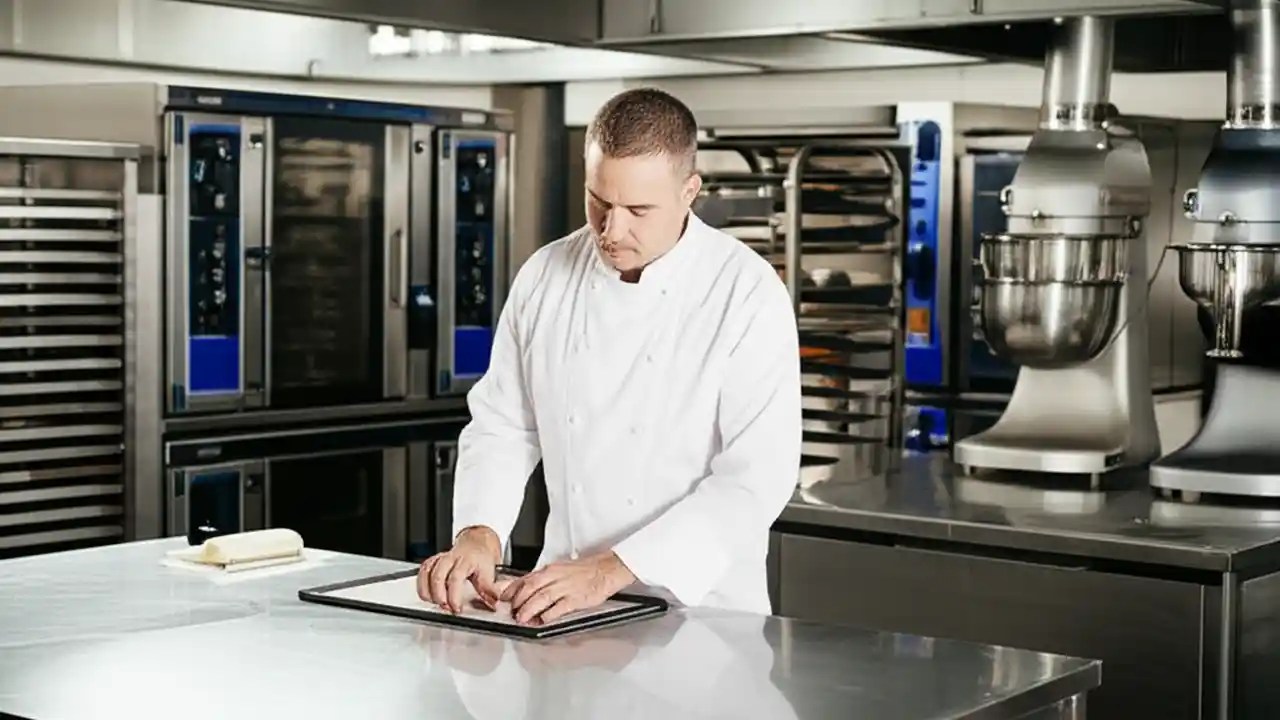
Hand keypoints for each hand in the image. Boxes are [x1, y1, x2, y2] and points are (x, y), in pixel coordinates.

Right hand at [418, 526, 502, 613]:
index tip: (456, 608)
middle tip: (445, 607)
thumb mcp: (489, 572)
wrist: (475, 545)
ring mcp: (440, 558)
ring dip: (428, 591)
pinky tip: (426, 595)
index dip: (454, 595)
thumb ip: (489, 588)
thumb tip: (495, 600)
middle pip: (438, 575)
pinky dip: (421, 585)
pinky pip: (422, 571)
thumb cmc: (481, 559)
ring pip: (427, 572)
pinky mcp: (433, 561)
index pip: (456, 578)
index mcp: (466, 560)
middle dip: (439, 595)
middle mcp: (451, 557)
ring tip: (435, 603)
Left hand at [501, 552, 635, 625]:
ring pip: (541, 598)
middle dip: (518, 601)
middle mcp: (555, 577)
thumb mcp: (561, 570)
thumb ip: (544, 580)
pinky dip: (549, 615)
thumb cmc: (585, 571)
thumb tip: (528, 590)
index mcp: (551, 570)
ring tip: (521, 619)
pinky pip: (559, 607)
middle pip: (530, 588)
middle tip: (511, 612)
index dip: (512, 590)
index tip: (503, 599)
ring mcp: (565, 587)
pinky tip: (542, 620)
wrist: (607, 569)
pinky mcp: (576, 598)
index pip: (526, 579)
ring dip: (529, 609)